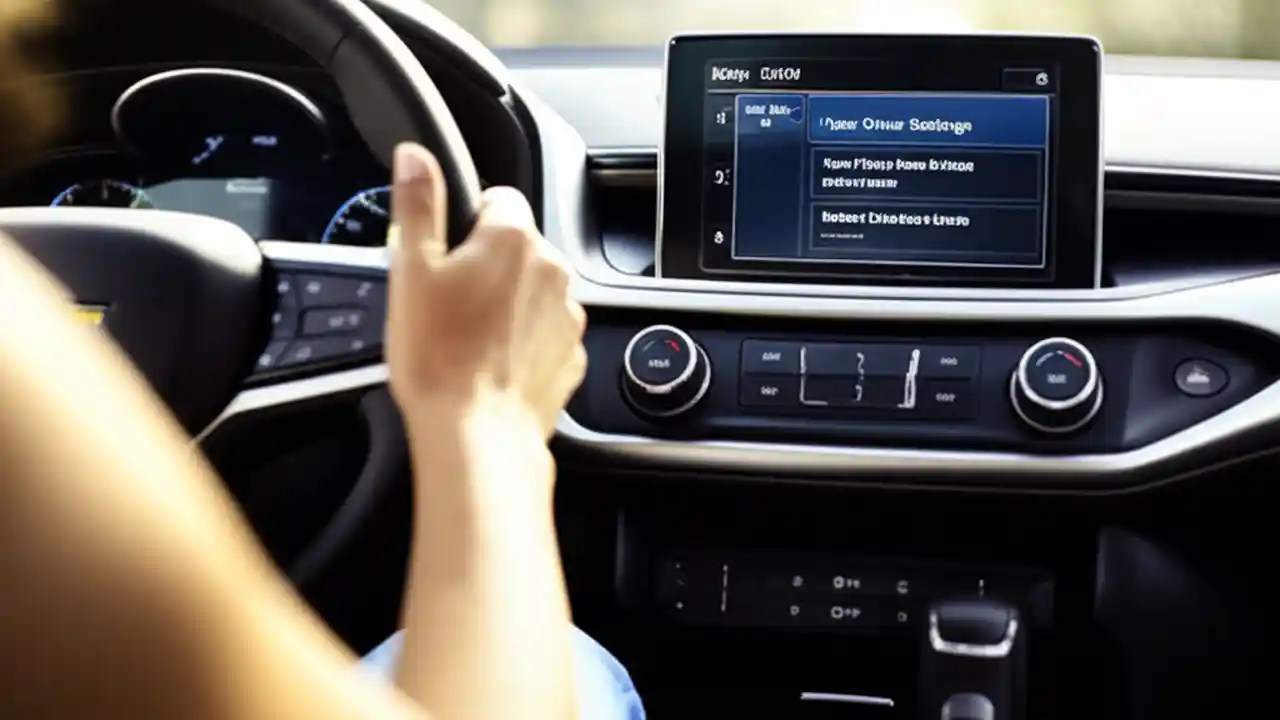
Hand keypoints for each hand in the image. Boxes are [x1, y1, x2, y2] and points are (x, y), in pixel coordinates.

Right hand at [385, 142, 586, 442]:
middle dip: (487, 265)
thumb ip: (419, 204)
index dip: (468, 221)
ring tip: (468, 338)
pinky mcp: (570, 355)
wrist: (476, 435)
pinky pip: (545, 333)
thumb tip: (416, 156)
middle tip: (449, 301)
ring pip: (533, 290)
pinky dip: (523, 341)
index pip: (499, 198)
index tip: (447, 252)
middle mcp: (552, 270)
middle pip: (517, 247)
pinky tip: (491, 363)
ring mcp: (567, 315)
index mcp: (514, 239)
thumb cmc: (439, 359)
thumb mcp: (411, 270)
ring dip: (508, 303)